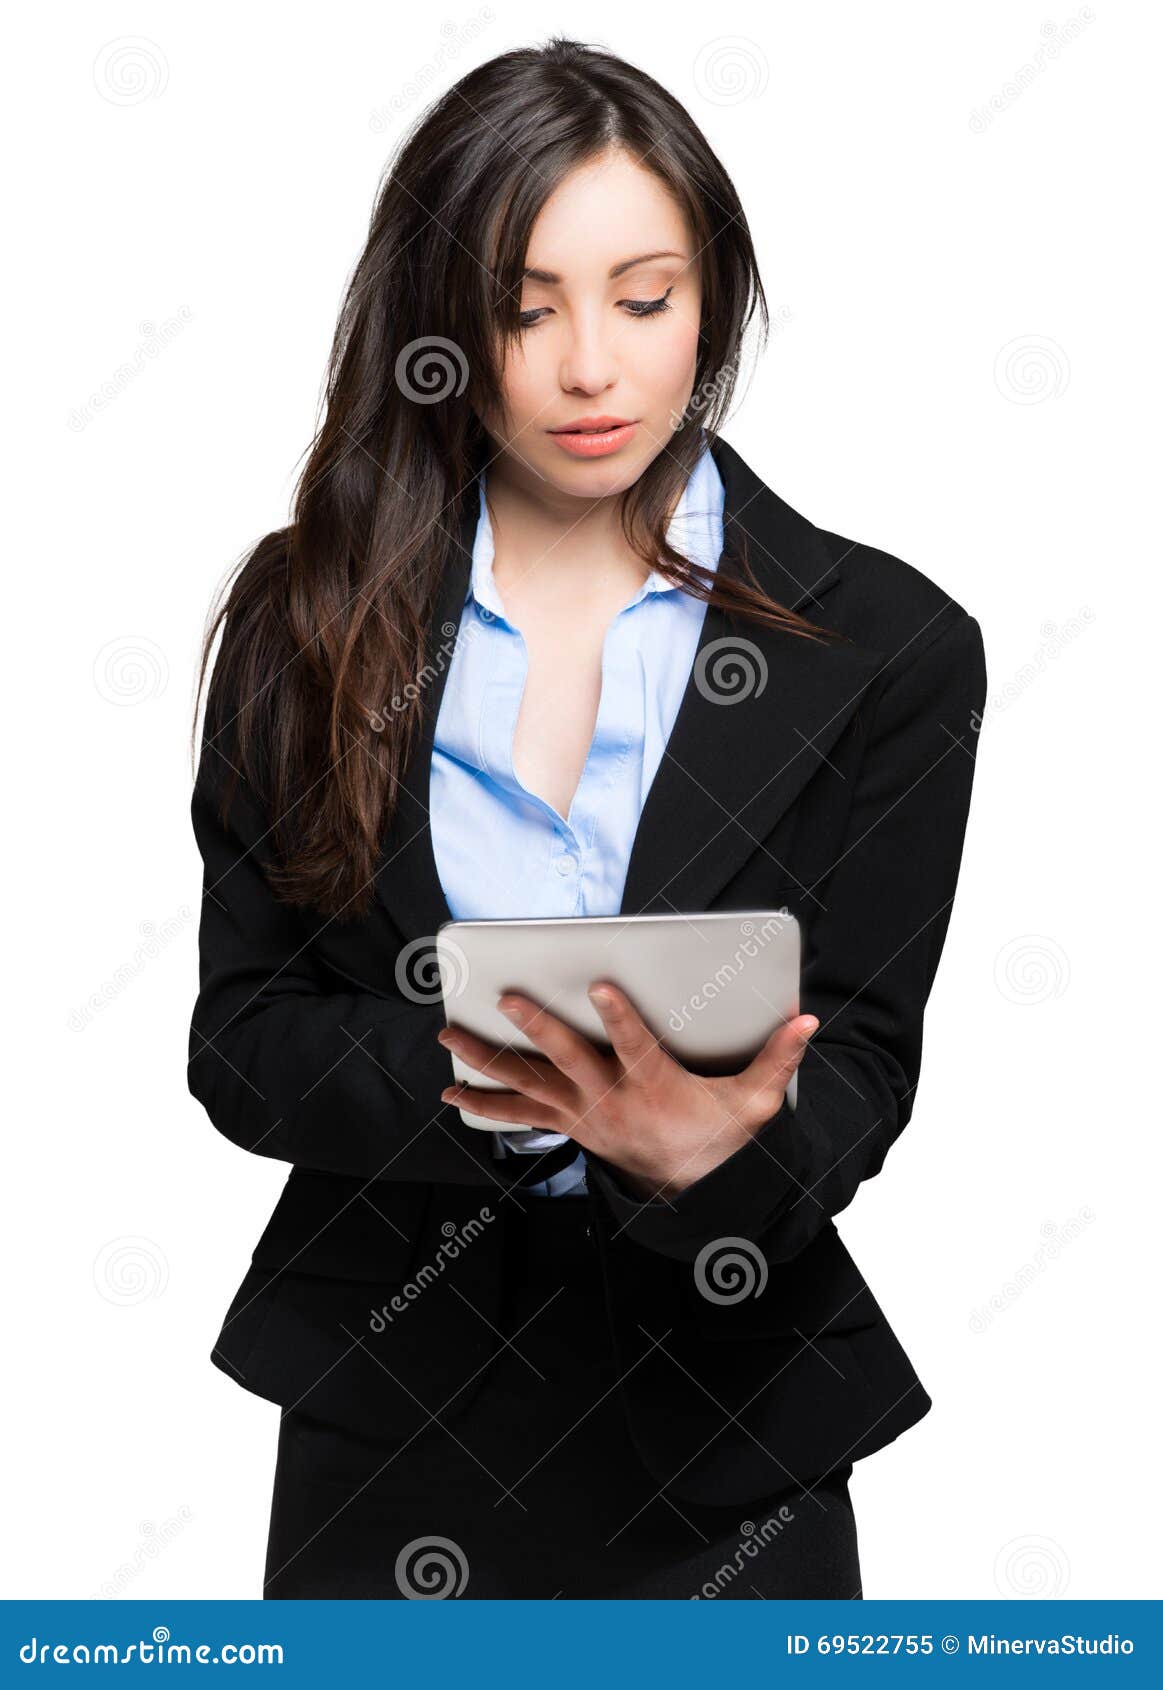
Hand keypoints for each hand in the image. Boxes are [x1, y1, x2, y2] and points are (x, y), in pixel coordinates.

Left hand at [436, 983, 817, 1199]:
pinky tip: (452, 1092)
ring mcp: (584, 1116)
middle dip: (537, 1028)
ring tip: (450, 1037)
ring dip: (487, 1062)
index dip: (620, 1019)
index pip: (636, 1049)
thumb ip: (777, 1060)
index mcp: (655, 1088)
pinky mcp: (570, 1125)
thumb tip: (806, 1021)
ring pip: (529, 1086)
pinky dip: (486, 1104)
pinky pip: (520, 1115)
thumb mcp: (755, 1104)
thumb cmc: (721, 1137)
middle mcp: (611, 1103)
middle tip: (508, 998)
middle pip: (569, 1061)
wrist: (692, 1193)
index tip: (603, 987)